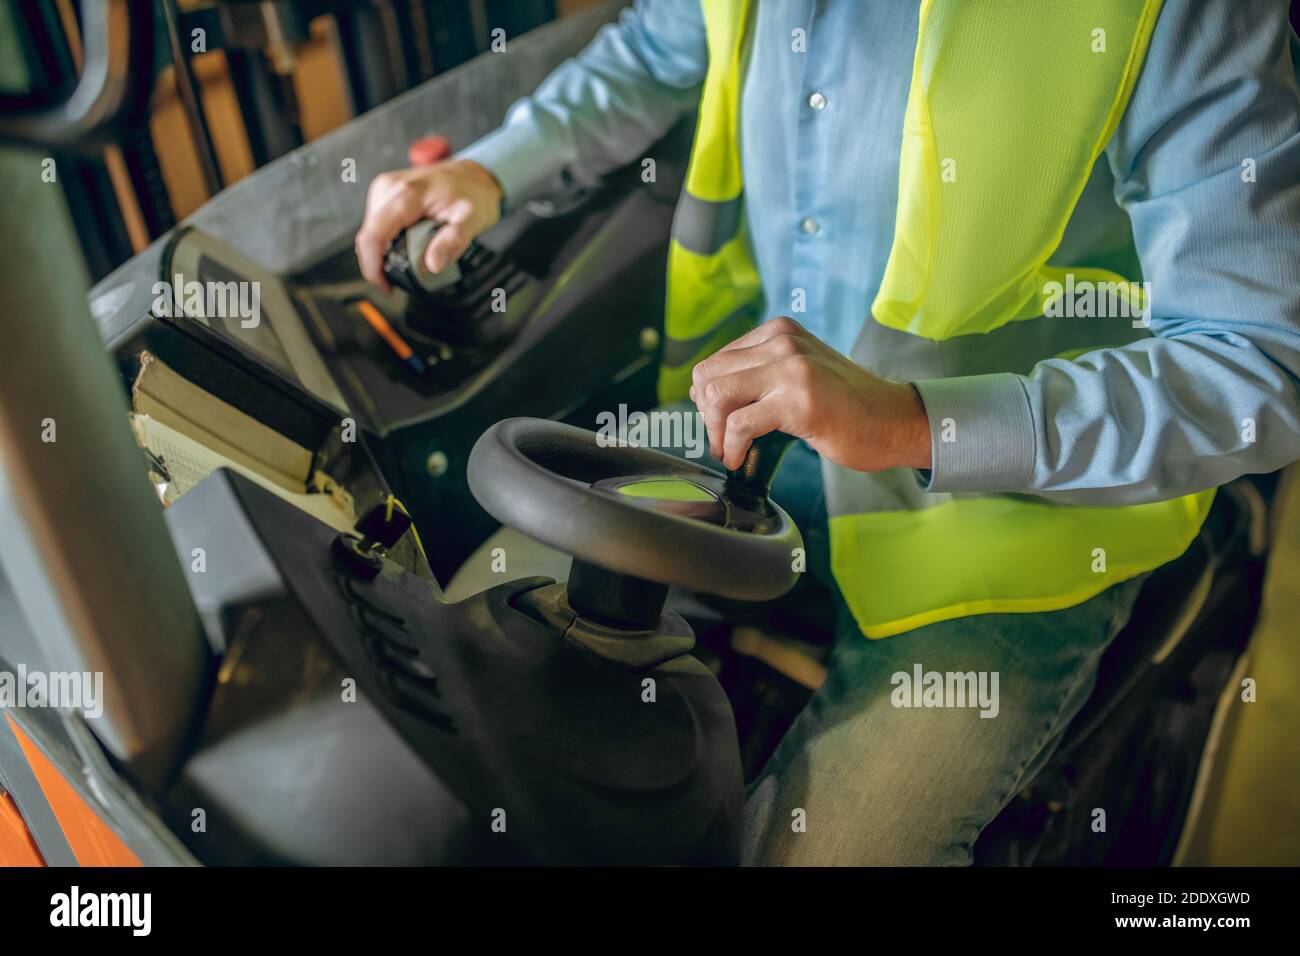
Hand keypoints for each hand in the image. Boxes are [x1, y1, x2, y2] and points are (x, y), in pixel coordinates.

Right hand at [354, 159, 502, 290]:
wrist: (474, 175)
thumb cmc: (473, 195)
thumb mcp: (472, 221)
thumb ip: (452, 242)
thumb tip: (432, 265)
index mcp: (405, 194)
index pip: (373, 236)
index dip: (373, 267)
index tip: (386, 287)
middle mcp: (388, 188)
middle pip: (369, 237)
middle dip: (383, 263)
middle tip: (411, 274)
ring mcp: (384, 189)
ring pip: (371, 233)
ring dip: (386, 252)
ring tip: (416, 256)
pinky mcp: (384, 193)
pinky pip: (378, 226)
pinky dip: (389, 241)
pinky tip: (410, 243)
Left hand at [688, 317, 932, 472]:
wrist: (894, 420)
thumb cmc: (847, 405)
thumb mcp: (799, 373)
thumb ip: (759, 374)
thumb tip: (702, 391)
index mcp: (779, 332)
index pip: (715, 361)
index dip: (707, 399)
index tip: (719, 424)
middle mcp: (782, 343)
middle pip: (708, 377)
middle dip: (706, 416)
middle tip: (721, 441)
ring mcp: (791, 370)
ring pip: (717, 396)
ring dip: (715, 432)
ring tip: (728, 451)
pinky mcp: (798, 401)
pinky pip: (740, 424)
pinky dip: (732, 447)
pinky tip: (740, 458)